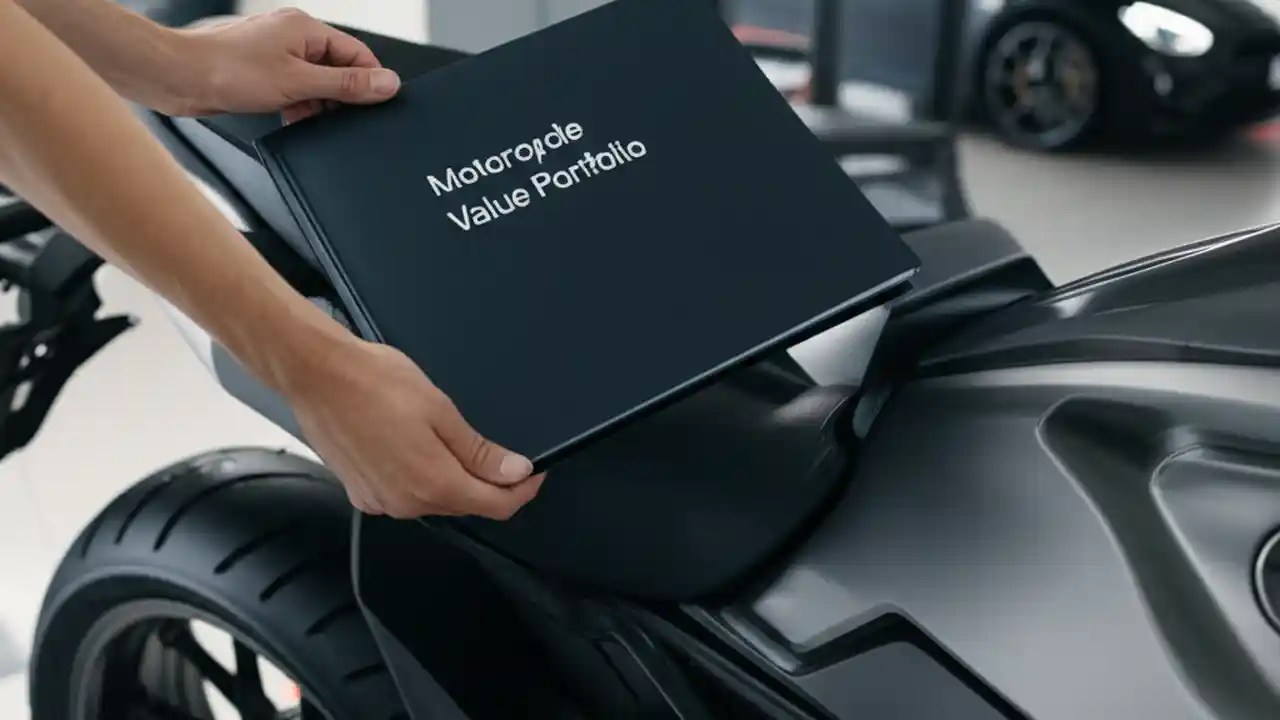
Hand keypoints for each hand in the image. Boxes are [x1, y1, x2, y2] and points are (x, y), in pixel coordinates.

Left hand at [175, 8, 400, 122]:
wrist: (177, 77)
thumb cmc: (226, 71)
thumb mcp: (298, 83)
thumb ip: (346, 85)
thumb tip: (387, 83)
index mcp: (306, 28)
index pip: (358, 53)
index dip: (370, 81)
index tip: (377, 106)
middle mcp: (293, 36)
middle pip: (338, 68)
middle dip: (339, 96)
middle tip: (335, 117)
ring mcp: (277, 53)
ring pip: (315, 82)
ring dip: (315, 103)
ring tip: (301, 115)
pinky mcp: (262, 71)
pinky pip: (295, 89)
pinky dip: (297, 105)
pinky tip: (289, 117)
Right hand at [281, 334, 545, 519]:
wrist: (316, 375)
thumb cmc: (373, 383)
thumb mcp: (441, 411)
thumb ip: (479, 451)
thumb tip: (514, 471)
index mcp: (433, 484)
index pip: (497, 505)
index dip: (523, 490)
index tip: (533, 472)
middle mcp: (406, 504)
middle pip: (466, 504)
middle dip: (489, 483)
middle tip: (500, 453)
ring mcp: (381, 502)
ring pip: (436, 500)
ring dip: (453, 479)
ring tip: (448, 438)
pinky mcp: (362, 493)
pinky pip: (405, 494)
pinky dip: (421, 478)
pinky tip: (414, 446)